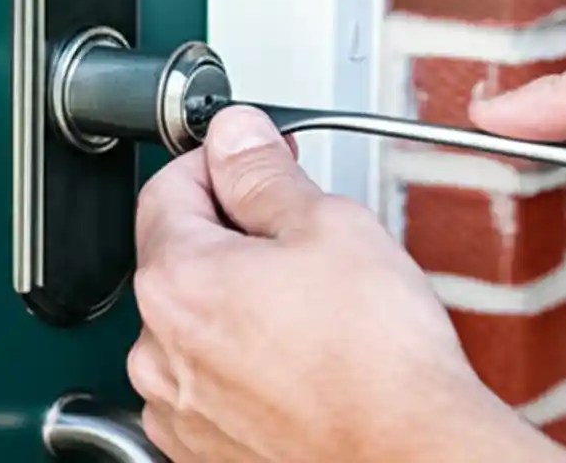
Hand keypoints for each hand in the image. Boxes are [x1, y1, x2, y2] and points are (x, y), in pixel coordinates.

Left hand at [129, 106, 565, 461]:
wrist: (409, 457)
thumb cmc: (378, 362)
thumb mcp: (328, 227)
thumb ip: (264, 173)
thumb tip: (235, 135)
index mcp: (175, 279)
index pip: (167, 188)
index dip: (216, 165)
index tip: (249, 163)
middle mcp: (156, 348)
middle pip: (179, 258)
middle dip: (231, 238)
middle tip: (297, 241)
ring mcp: (175, 405)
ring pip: (193, 325)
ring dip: (234, 306)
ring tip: (308, 313)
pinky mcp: (200, 448)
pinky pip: (206, 383)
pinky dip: (238, 366)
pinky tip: (295, 363)